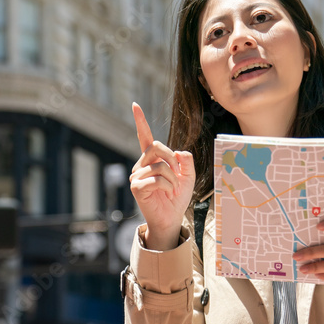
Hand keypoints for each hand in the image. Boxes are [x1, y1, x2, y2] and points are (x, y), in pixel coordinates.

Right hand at [130, 102, 194, 250]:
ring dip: (172, 179)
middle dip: (172, 160)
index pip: (144, 137)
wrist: (172, 218)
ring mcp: (137, 176)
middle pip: (157, 146)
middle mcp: (141, 165)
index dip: (140, 121)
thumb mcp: (188, 176)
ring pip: (160, 165)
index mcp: (152, 160)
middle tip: (177, 176)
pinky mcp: (137, 187)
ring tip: (171, 189)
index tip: (135, 105)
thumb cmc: (177, 197)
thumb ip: (186, 161)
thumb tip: (178, 152)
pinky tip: (166, 193)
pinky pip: (157, 178)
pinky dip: (167, 185)